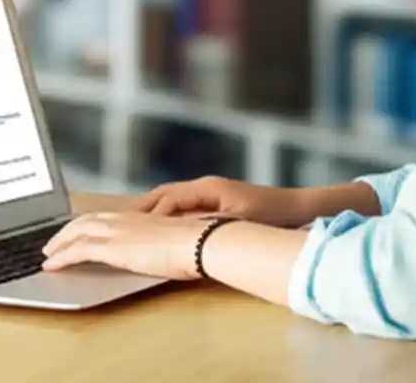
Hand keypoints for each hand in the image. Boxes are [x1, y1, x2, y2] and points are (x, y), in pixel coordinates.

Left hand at [40, 211, 209, 279]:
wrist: (197, 242)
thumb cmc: (192, 244)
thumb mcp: (169, 240)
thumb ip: (155, 243)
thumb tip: (155, 252)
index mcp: (134, 217)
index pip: (101, 217)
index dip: (83, 224)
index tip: (74, 230)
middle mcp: (120, 220)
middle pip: (82, 222)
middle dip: (64, 232)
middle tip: (52, 243)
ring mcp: (114, 232)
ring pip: (74, 233)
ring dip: (58, 244)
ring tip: (47, 255)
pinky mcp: (110, 247)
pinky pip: (76, 251)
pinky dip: (60, 257)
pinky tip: (51, 265)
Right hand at [134, 176, 309, 227]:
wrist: (296, 207)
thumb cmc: (270, 213)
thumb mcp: (238, 219)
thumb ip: (209, 222)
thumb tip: (181, 227)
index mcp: (207, 188)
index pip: (169, 199)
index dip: (152, 215)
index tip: (135, 230)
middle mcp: (204, 186)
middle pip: (163, 194)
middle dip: (142, 208)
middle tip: (119, 223)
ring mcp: (209, 192)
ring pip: (170, 197)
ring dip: (151, 209)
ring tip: (131, 224)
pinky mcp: (215, 200)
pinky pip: (181, 204)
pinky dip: (165, 212)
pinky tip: (160, 226)